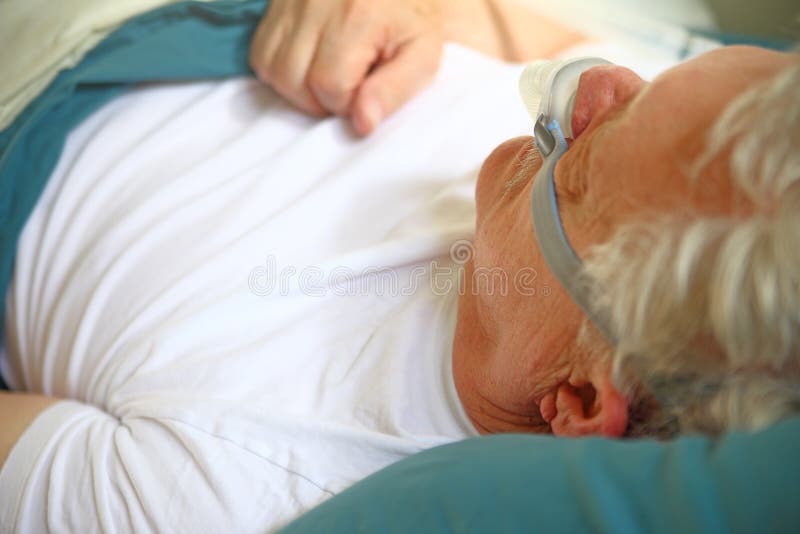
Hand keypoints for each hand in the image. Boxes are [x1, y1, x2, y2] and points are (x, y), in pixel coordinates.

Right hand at [249, 0, 445, 135]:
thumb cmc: (412, 20)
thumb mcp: (423, 56)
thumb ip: (394, 91)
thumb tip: (363, 124)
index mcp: (359, 14)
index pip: (331, 86)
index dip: (348, 102)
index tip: (366, 89)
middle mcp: (317, 2)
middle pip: (294, 81)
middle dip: (321, 98)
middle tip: (349, 84)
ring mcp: (291, 0)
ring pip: (272, 70)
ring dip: (298, 88)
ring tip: (328, 75)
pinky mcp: (277, 2)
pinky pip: (260, 53)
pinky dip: (281, 69)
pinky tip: (309, 63)